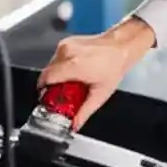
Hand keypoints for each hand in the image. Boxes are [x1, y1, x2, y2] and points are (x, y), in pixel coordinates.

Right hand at [36, 16, 155, 129]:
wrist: (121, 47)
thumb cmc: (114, 66)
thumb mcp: (100, 95)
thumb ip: (84, 113)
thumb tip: (74, 124)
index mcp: (73, 65)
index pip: (46, 80)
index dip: (45, 92)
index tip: (51, 99)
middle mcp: (67, 52)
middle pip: (48, 74)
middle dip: (53, 86)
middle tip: (66, 93)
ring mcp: (66, 45)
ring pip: (51, 65)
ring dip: (58, 75)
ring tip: (74, 80)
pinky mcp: (67, 42)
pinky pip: (57, 58)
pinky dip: (62, 66)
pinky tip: (76, 70)